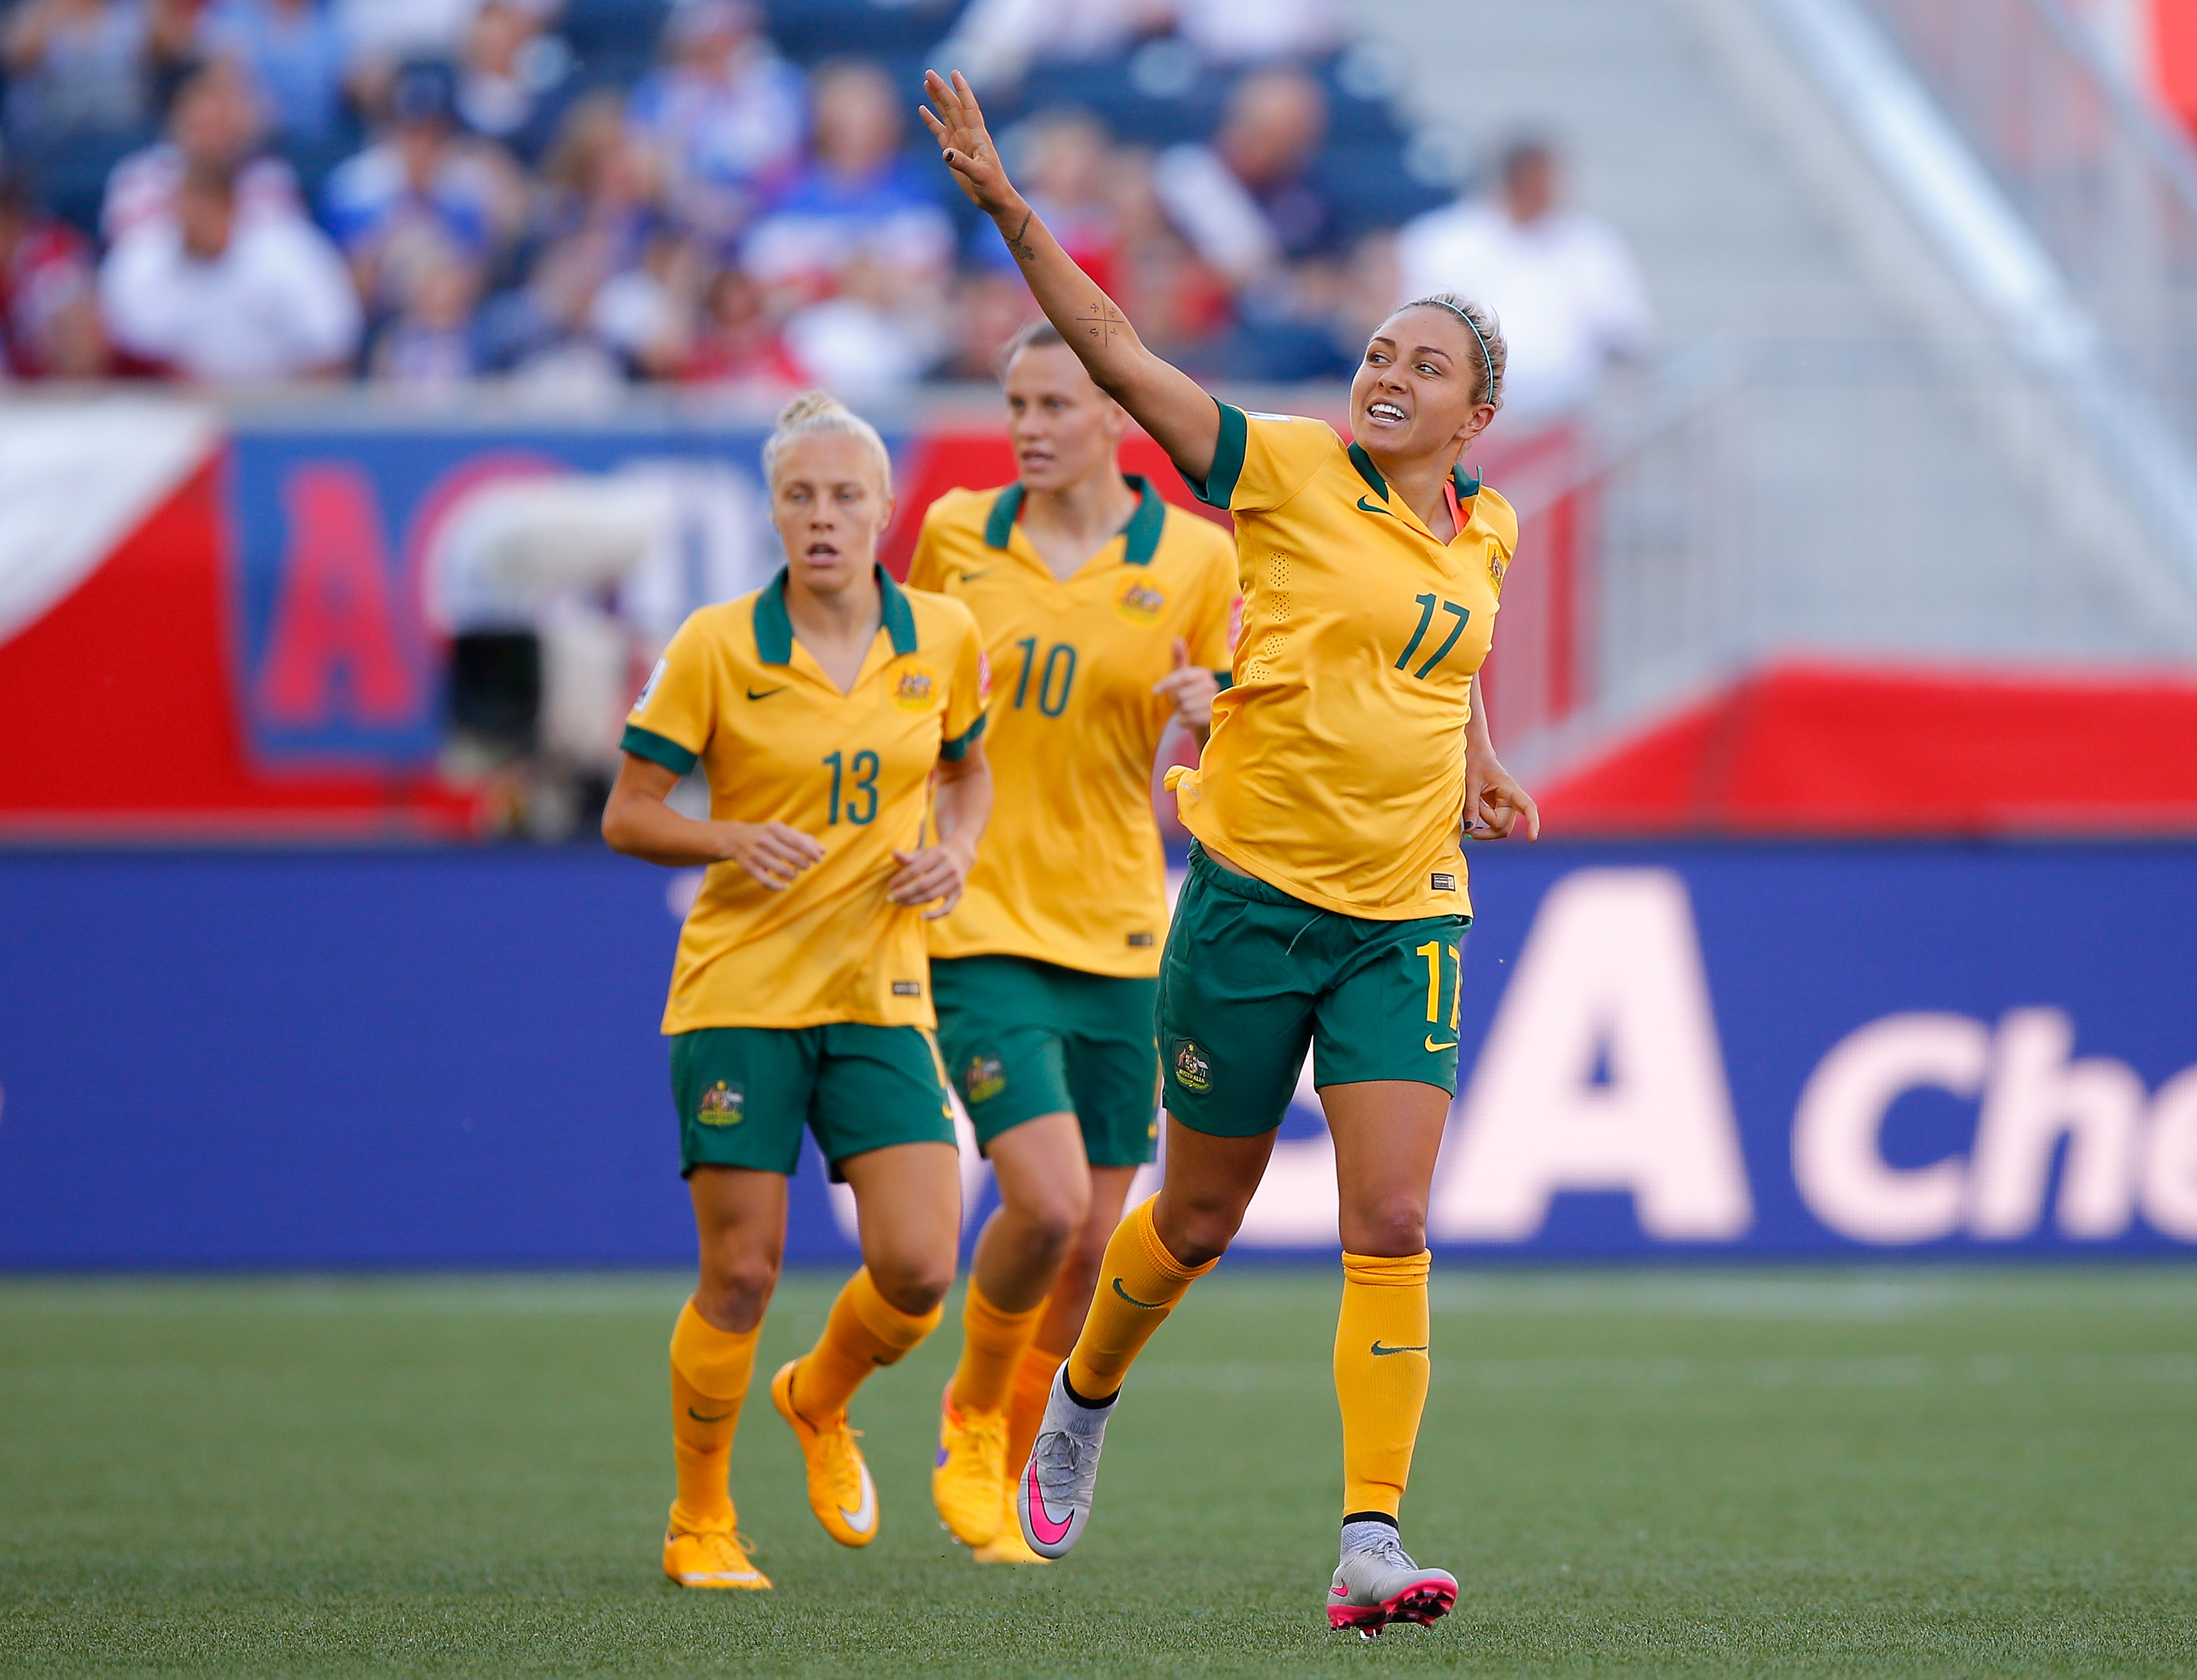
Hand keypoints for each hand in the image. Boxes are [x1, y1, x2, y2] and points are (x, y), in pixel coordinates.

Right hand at [720, 820, 824, 888]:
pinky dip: (779, 886)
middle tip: (806, 866)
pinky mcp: (749, 868)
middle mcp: (765, 840)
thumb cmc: (766, 834)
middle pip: (792, 856)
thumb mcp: (782, 831)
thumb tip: (824, 851)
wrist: (735, 838)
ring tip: (795, 873)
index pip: (798, 842)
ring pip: (781, 870)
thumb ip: (803, 839)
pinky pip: (766, 882)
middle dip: (804, 864)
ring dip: (793, 875)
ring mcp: (756, 855)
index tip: (819, 859)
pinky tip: (786, 885)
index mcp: (775, 829)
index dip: (811, 852)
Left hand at [887, 839, 974, 918]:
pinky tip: (920, 916)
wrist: (960, 854)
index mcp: (939, 854)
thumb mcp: (923, 852)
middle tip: (890, 898)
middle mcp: (949, 868)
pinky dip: (934, 915)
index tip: (890, 886)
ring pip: (931, 896)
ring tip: (899, 903)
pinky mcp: (959, 893)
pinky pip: (947, 909)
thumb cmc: (936, 855)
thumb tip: (893, 854)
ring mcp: (956, 882)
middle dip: (904, 893)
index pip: (916, 869)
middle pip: (923, 885)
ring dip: (913, 902)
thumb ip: (909, 856)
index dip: (901, 879)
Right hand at [919, 70, 1022, 217]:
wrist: (993, 199)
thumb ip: (963, 163)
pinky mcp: (952, 152)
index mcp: (978, 136)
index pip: (969, 107)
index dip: (962, 90)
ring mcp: (959, 141)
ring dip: (937, 99)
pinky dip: (931, 121)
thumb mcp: (979, 175)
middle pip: (953, 106)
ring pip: (946, 115)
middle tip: (929, 73)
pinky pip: (939, 132)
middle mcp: (968, 134)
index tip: (954, 73)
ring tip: (926, 82)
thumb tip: (945, 153)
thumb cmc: (992, 186)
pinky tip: (922, 109)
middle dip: (942, 89)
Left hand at [1151, 638, 1219, 732]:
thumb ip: (1179, 659)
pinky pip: (1191, 718)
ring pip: (1186, 707)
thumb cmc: (1188, 694)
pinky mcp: (1215, 717)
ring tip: (1186, 711)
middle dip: (1176, 702)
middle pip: (1182, 694)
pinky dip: (1184, 721)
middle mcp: (1213, 685)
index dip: (1167, 684)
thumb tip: (1177, 639)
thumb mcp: (1181, 676)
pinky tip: (1187, 720)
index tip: (1155, 691)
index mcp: (1203, 673)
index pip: (1182, 676)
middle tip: (1181, 703)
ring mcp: (1216, 701)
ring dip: (1180, 712)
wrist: (1201, 719)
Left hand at [1464, 750, 1540, 841]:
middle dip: (1484, 827)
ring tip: (1467, 815)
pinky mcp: (1498, 811)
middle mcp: (1511, 800)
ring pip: (1498, 830)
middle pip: (1503, 827)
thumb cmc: (1475, 763)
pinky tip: (1471, 825)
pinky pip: (1492, 827)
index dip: (1532, 823)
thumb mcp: (1470, 783)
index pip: (1528, 807)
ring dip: (1482, 829)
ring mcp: (1505, 807)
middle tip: (1466, 820)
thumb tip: (1470, 829)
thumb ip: (1470, 806)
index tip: (1532, 838)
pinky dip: (1481, 828)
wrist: (1475, 756)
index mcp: (1510, 789)